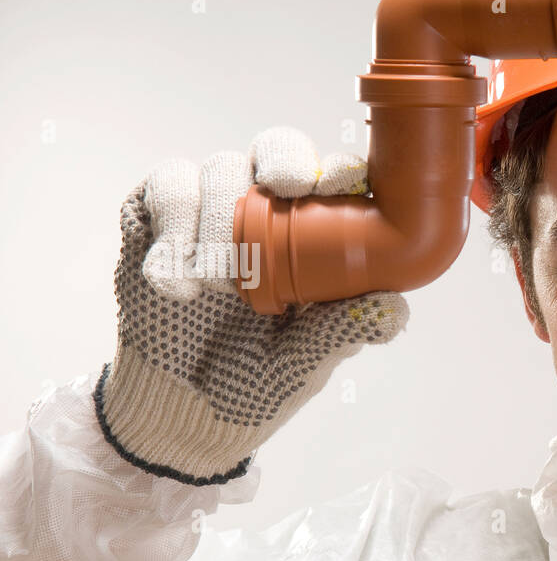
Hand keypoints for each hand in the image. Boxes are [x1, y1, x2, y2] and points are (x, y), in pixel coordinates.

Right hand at [97, 126, 407, 484]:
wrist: (181, 411)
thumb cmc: (255, 383)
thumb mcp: (304, 362)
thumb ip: (342, 332)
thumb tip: (395, 308)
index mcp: (314, 236)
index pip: (331, 180)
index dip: (337, 169)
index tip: (337, 183)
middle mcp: (265, 210)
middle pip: (277, 149)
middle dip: (282, 159)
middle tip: (282, 186)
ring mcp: (210, 209)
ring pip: (220, 168)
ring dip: (219, 217)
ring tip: (214, 283)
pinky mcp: (155, 217)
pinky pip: (167, 189)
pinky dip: (173, 227)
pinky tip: (176, 279)